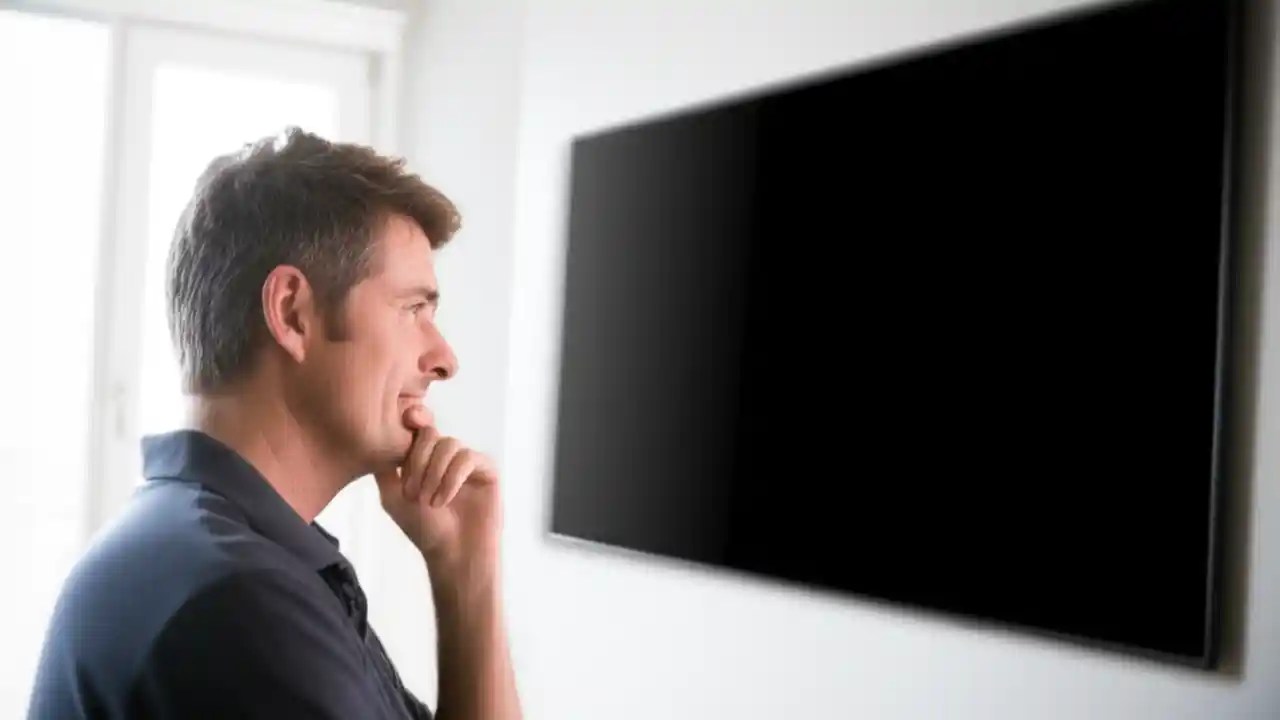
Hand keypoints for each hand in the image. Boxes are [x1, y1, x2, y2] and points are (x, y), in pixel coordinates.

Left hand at [374, 405, 502, 583]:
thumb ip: (384, 468)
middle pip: (431, 434)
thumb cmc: (423, 529)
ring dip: (434, 474)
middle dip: (417, 462)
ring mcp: (468, 462)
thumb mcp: (392, 497)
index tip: (407, 420)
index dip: (413, 420)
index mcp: (427, 457)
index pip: (418, 428)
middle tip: (412, 494)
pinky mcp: (487, 470)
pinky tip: (443, 501)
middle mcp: (448, 456)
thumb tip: (376, 439)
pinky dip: (451, 480)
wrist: (452, 554)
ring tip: (428, 502)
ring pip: (449, 445)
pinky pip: (467, 459)